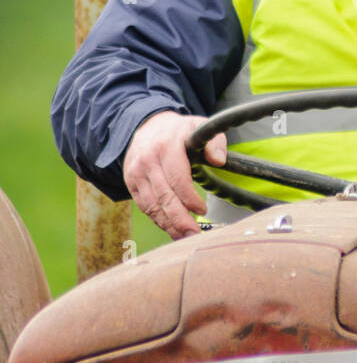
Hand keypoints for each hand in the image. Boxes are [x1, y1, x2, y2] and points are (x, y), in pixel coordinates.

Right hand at [122, 111, 225, 240]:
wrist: (148, 126)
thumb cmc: (179, 131)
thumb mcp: (199, 127)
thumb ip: (214, 141)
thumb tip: (219, 160)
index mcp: (166, 146)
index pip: (177, 178)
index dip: (190, 198)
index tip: (203, 210)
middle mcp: (148, 160)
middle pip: (164, 196)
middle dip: (180, 219)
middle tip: (194, 234)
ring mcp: (136, 172)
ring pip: (152, 205)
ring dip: (168, 224)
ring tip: (184, 236)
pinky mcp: (131, 182)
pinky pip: (144, 206)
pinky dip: (158, 219)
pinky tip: (171, 228)